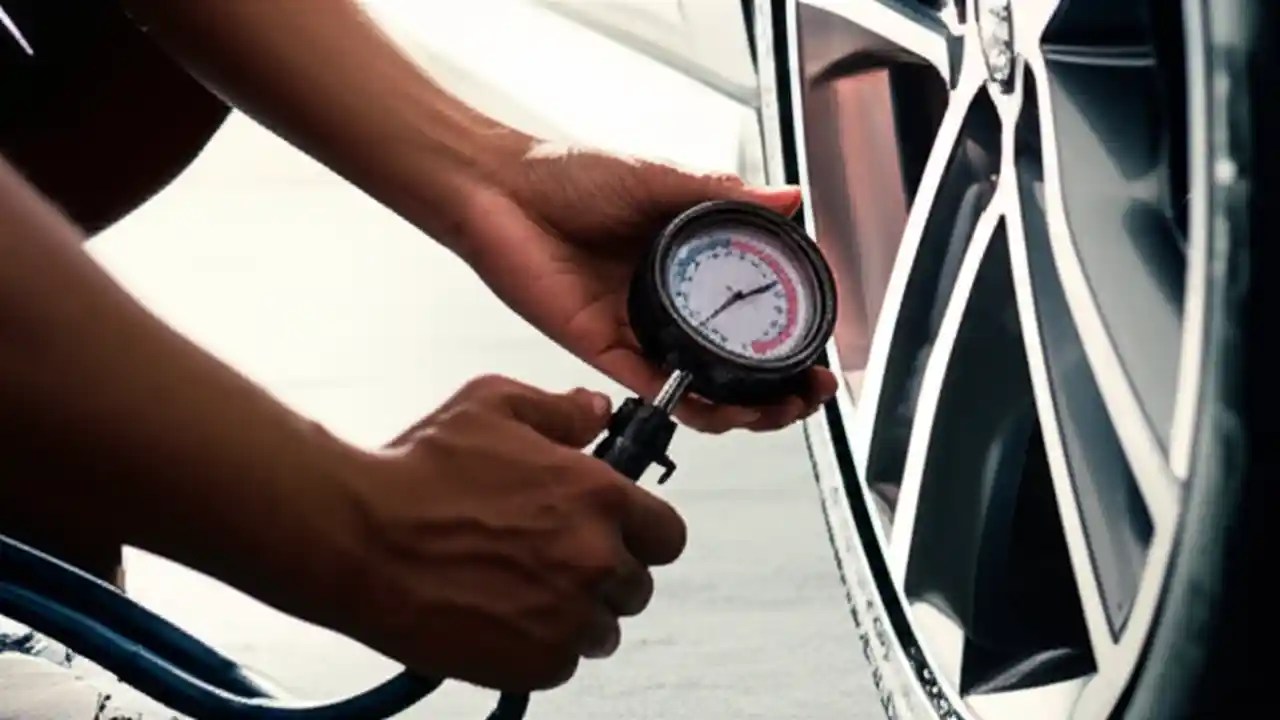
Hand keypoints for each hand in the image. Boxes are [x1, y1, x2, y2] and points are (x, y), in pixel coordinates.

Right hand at [330, 375, 685, 690]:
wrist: (358, 540)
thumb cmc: (417, 472)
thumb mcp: (492, 406)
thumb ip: (559, 410)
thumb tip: (596, 412)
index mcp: (597, 496)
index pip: (667, 533)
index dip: (642, 532)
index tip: (619, 533)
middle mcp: (594, 559)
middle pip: (636, 585)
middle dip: (604, 573)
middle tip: (555, 559)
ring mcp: (568, 617)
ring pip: (602, 629)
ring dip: (575, 614)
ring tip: (523, 590)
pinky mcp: (535, 663)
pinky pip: (563, 664)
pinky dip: (540, 648)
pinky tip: (502, 617)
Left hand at [450, 144, 837, 433]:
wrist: (499, 192)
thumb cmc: (567, 176)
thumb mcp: (659, 180)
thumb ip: (722, 196)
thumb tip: (790, 199)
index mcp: (684, 267)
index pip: (748, 314)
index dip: (787, 336)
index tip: (820, 342)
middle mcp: (665, 306)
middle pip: (732, 365)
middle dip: (779, 388)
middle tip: (812, 389)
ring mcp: (637, 332)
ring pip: (701, 388)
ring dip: (744, 408)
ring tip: (781, 407)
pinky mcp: (603, 351)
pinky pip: (655, 389)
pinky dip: (692, 403)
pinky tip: (723, 407)